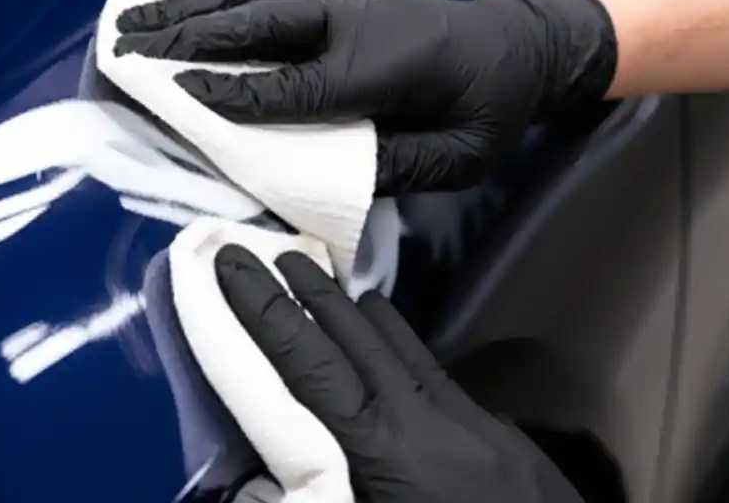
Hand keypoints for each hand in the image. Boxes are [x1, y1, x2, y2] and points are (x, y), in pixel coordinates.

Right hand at [115, 0, 615, 192]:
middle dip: (185, 36)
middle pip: (256, 24)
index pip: (292, 87)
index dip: (231, 93)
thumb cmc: (486, 111)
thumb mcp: (460, 158)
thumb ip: (394, 169)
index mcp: (384, 67)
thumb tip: (323, 182)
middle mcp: (354, 19)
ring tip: (132, 16)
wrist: (518, 43)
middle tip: (125, 47)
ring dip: (187, 5)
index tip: (176, 95)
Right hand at [214, 244, 581, 502]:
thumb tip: (251, 488)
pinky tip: (389, 340)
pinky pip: (434, 368)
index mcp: (380, 452)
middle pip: (353, 334)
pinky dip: (398, 343)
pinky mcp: (497, 431)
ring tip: (319, 280)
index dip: (263, 309)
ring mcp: (467, 420)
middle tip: (266, 251)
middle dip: (305, 289)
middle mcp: (422, 419)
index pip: (307, 362)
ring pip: (399, 343)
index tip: (231, 263)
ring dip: (352, 310)